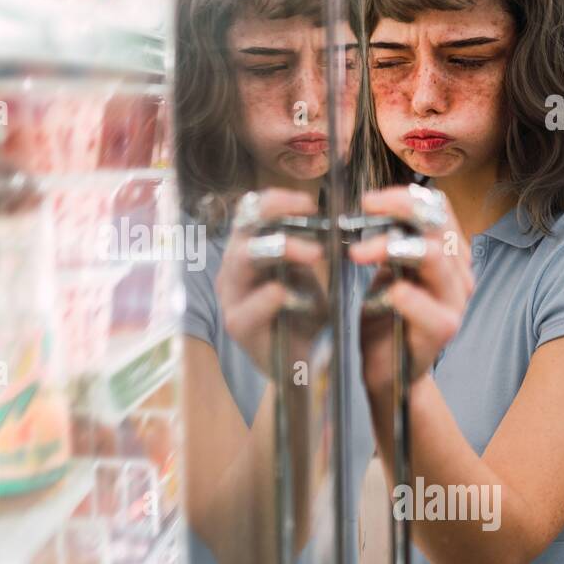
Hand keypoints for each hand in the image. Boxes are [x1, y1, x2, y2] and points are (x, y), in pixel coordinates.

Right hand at [216, 189, 327, 375]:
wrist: (298, 363)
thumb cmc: (301, 315)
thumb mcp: (309, 276)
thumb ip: (311, 250)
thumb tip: (332, 221)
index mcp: (247, 253)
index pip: (249, 213)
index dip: (275, 200)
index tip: (308, 202)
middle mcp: (233, 270)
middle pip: (243, 227)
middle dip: (277, 215)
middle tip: (312, 216)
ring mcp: (231, 298)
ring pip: (243, 259)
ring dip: (281, 248)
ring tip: (314, 254)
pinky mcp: (238, 325)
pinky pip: (251, 305)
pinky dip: (274, 296)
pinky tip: (293, 295)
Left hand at [348, 185, 473, 394]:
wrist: (388, 371)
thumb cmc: (387, 319)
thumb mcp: (388, 270)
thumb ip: (392, 241)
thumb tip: (373, 208)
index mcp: (448, 255)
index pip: (439, 209)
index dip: (406, 197)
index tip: (370, 201)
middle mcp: (459, 274)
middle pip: (438, 225)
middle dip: (398, 212)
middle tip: (362, 213)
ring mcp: (455, 302)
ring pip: (434, 256)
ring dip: (391, 246)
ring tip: (359, 253)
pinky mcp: (444, 329)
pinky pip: (427, 303)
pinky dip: (403, 294)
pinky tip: (383, 295)